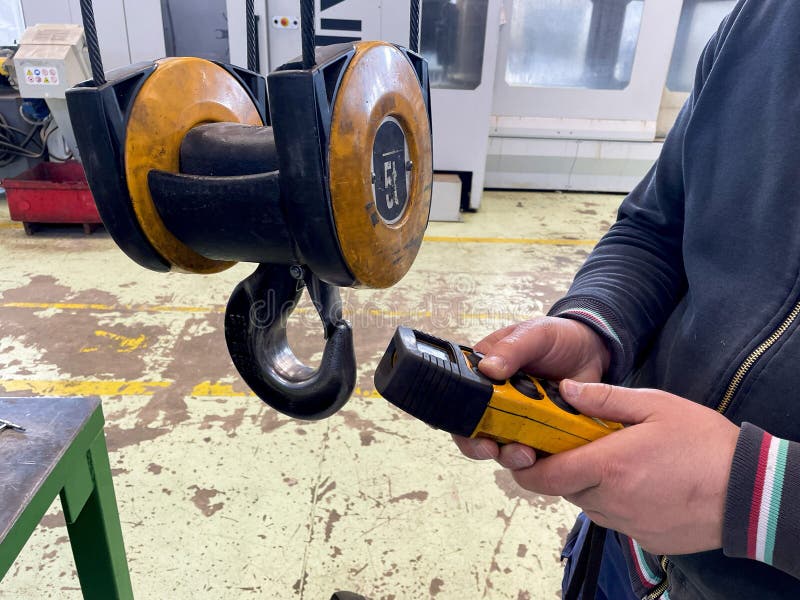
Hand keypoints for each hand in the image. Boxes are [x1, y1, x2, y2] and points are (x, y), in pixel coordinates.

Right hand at [453, 318, 609, 462]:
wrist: (593, 351)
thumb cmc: (556, 338)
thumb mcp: (534, 334)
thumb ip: (512, 348)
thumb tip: (488, 368)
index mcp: (484, 373)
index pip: (459, 399)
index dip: (459, 420)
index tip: (471, 432)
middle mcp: (495, 400)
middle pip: (475, 431)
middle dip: (480, 446)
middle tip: (493, 449)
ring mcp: (517, 419)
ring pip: (502, 446)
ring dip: (509, 456)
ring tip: (526, 455)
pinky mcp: (541, 433)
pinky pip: (533, 452)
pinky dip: (537, 461)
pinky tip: (546, 457)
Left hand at [506, 380, 739, 554]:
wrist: (750, 493)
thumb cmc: (705, 444)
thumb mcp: (655, 406)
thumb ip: (605, 399)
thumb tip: (566, 390)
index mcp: (607, 466)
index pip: (542, 476)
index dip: (525, 465)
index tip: (526, 448)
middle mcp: (609, 500)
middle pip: (562, 487)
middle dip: (563, 465)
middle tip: (582, 442)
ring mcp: (626, 523)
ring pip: (586, 502)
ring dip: (589, 482)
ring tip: (618, 458)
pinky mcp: (642, 537)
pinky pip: (612, 517)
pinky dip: (613, 499)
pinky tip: (640, 481)